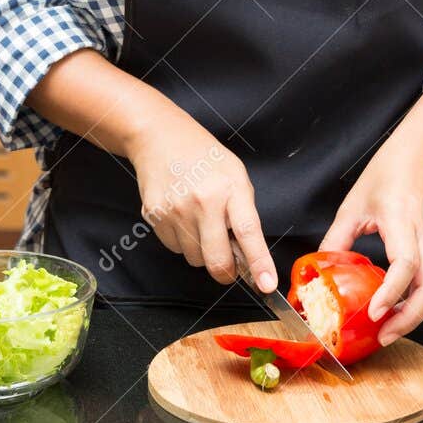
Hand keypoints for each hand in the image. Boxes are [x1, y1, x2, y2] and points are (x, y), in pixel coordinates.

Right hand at [125, 100, 276, 290]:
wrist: (160, 137)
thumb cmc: (204, 156)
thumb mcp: (235, 175)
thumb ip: (243, 211)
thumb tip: (247, 255)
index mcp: (229, 187)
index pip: (248, 232)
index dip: (259, 262)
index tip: (267, 285)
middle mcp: (202, 201)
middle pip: (217, 261)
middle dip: (226, 272)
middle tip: (229, 266)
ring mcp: (175, 211)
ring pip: (195, 260)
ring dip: (202, 252)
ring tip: (200, 222)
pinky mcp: (154, 217)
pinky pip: (175, 249)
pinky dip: (182, 242)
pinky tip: (182, 217)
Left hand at [320, 133, 422, 345]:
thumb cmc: (391, 170)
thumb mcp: (355, 202)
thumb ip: (337, 239)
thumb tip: (320, 270)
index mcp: (401, 218)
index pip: (404, 264)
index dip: (391, 293)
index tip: (374, 313)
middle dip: (410, 319)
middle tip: (384, 335)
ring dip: (415, 311)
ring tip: (389, 325)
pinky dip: (419, 295)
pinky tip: (400, 301)